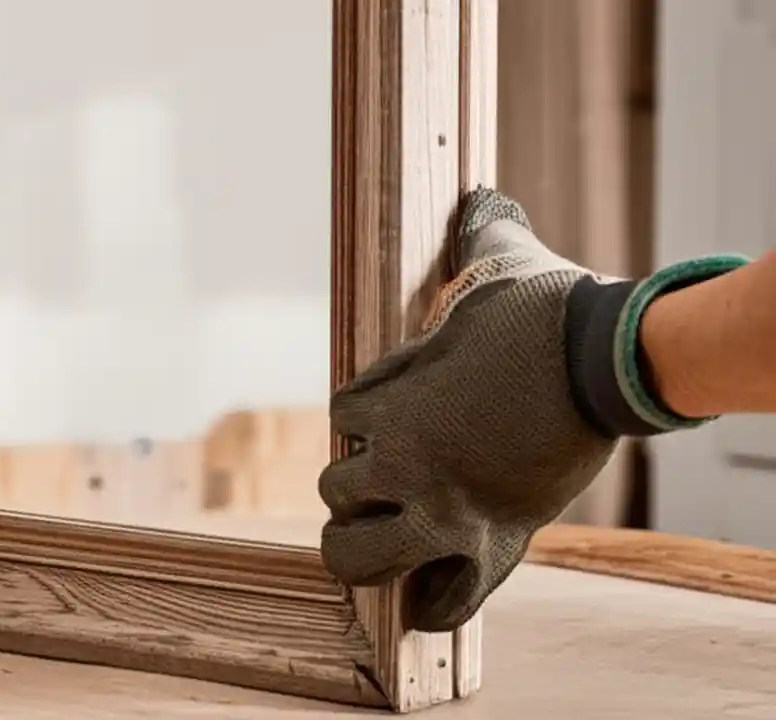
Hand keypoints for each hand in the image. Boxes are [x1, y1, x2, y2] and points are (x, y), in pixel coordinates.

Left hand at [319, 189, 615, 631]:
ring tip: (381, 536)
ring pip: (354, 551)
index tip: (401, 410)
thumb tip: (484, 197)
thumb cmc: (549, 310)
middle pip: (334, 486)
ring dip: (363, 545)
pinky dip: (433, 605)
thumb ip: (479, 237)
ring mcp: (440, 506)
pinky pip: (441, 603)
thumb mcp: (501, 267)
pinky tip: (428, 595)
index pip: (344, 410)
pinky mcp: (491, 544)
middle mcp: (400, 457)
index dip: (369, 412)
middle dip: (353, 484)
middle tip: (382, 480)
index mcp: (391, 395)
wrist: (606, 359)